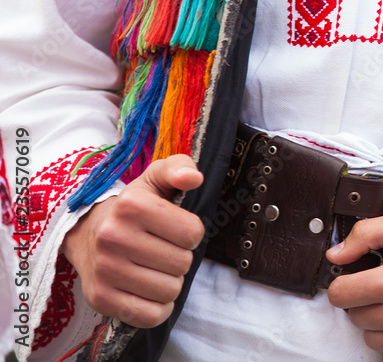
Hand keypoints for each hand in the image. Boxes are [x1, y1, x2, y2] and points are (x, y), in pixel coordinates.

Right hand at [61, 154, 204, 328]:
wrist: (86, 233)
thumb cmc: (132, 207)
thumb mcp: (154, 179)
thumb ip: (178, 168)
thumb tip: (194, 178)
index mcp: (132, 206)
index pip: (193, 233)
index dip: (190, 233)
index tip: (174, 229)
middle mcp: (113, 238)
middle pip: (183, 264)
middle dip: (180, 258)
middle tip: (162, 249)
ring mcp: (105, 270)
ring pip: (170, 290)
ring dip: (170, 282)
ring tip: (154, 268)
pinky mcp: (101, 299)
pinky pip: (151, 315)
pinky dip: (158, 307)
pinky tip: (149, 290)